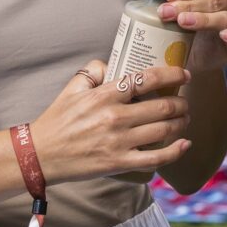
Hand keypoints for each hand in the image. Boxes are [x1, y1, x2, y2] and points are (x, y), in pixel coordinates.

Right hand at [31, 59, 193, 183]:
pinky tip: (186, 144)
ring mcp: (119, 141)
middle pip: (162, 106)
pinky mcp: (120, 162)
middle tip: (184, 101)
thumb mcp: (71, 88)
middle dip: (181, 102)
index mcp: (104, 95)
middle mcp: (115, 117)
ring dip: (181, 122)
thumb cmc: (58, 120)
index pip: (147, 79)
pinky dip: (176, 151)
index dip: (172, 75)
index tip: (184, 75)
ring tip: (184, 118)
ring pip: (164, 129)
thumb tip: (113, 64)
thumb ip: (93, 70)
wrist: (40, 155)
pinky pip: (156, 158)